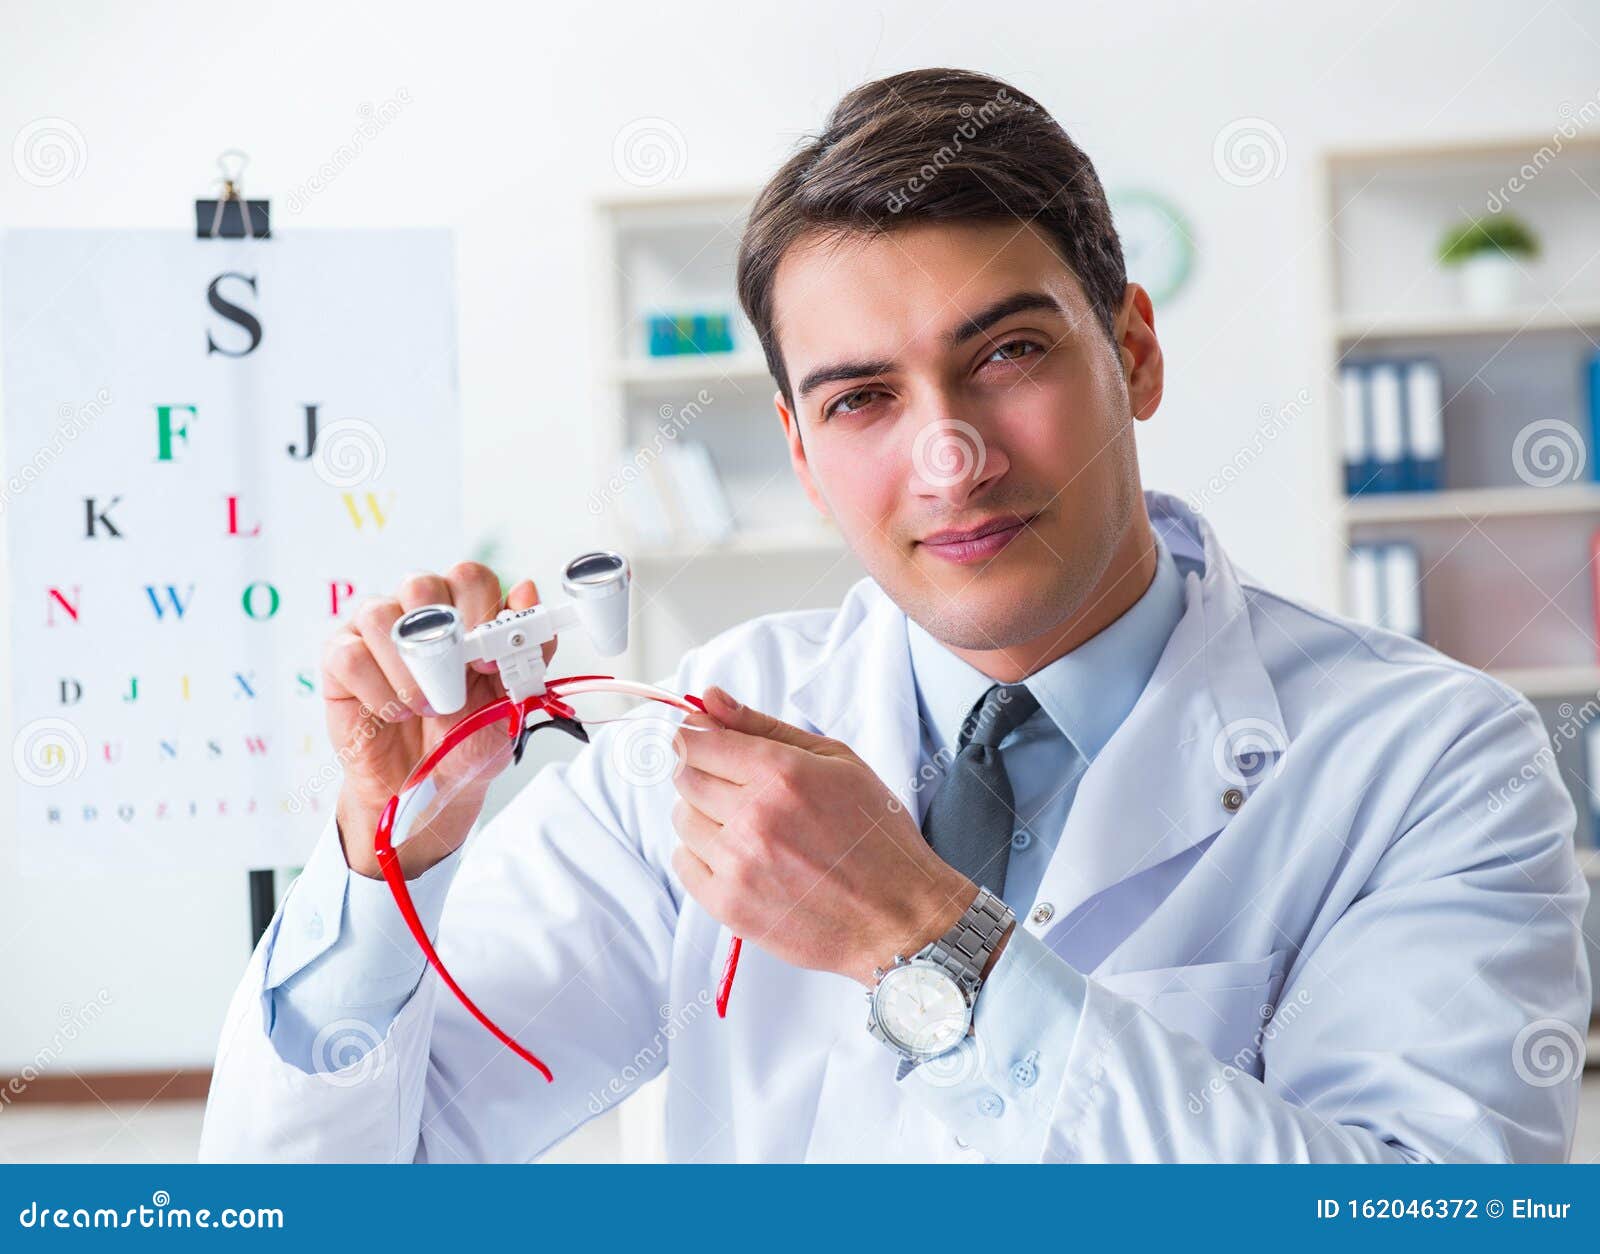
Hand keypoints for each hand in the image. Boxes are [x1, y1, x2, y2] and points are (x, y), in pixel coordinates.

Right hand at [321, 562, 555, 879]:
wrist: (427, 785)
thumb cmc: (467, 737)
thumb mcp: (512, 699)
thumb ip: (529, 646)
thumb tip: (527, 589)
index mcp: (462, 611)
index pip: (469, 577)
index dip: (481, 612)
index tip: (488, 661)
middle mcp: (415, 611)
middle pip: (420, 585)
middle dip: (442, 641)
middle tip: (453, 687)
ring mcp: (373, 630)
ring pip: (380, 616)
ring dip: (408, 670)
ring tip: (425, 708)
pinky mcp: (338, 658)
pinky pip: (350, 656)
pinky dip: (378, 690)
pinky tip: (394, 713)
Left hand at [670, 686, 977, 985]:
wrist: (898, 916)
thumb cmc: (875, 836)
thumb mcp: (836, 762)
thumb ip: (765, 726)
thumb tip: (710, 698)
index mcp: (782, 774)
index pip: (697, 741)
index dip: (698, 737)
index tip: (707, 743)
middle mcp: (755, 816)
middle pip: (684, 776)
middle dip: (704, 773)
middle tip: (740, 786)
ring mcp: (739, 864)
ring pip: (682, 819)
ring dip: (705, 814)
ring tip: (748, 825)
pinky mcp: (730, 905)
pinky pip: (682, 863)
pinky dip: (702, 854)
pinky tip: (740, 855)